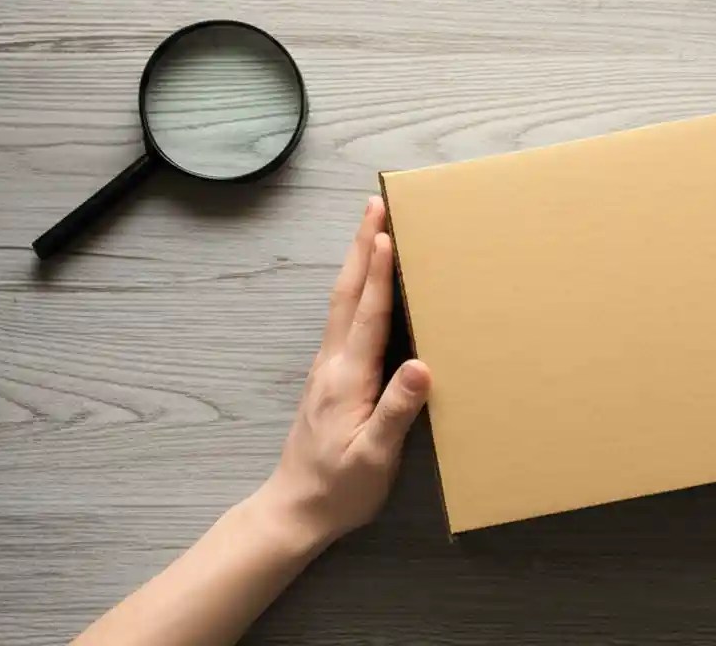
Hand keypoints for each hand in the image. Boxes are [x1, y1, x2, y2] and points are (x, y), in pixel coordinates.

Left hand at [259, 196, 430, 546]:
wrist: (295, 509)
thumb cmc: (340, 487)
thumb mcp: (374, 456)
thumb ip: (396, 410)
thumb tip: (421, 365)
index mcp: (347, 377)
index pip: (366, 315)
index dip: (378, 272)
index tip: (386, 231)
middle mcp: (333, 364)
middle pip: (348, 294)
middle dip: (361, 247)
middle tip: (373, 205)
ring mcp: (328, 369)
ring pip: (343, 303)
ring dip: (357, 262)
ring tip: (371, 230)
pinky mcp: (330, 379)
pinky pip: (344, 320)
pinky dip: (356, 290)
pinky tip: (364, 286)